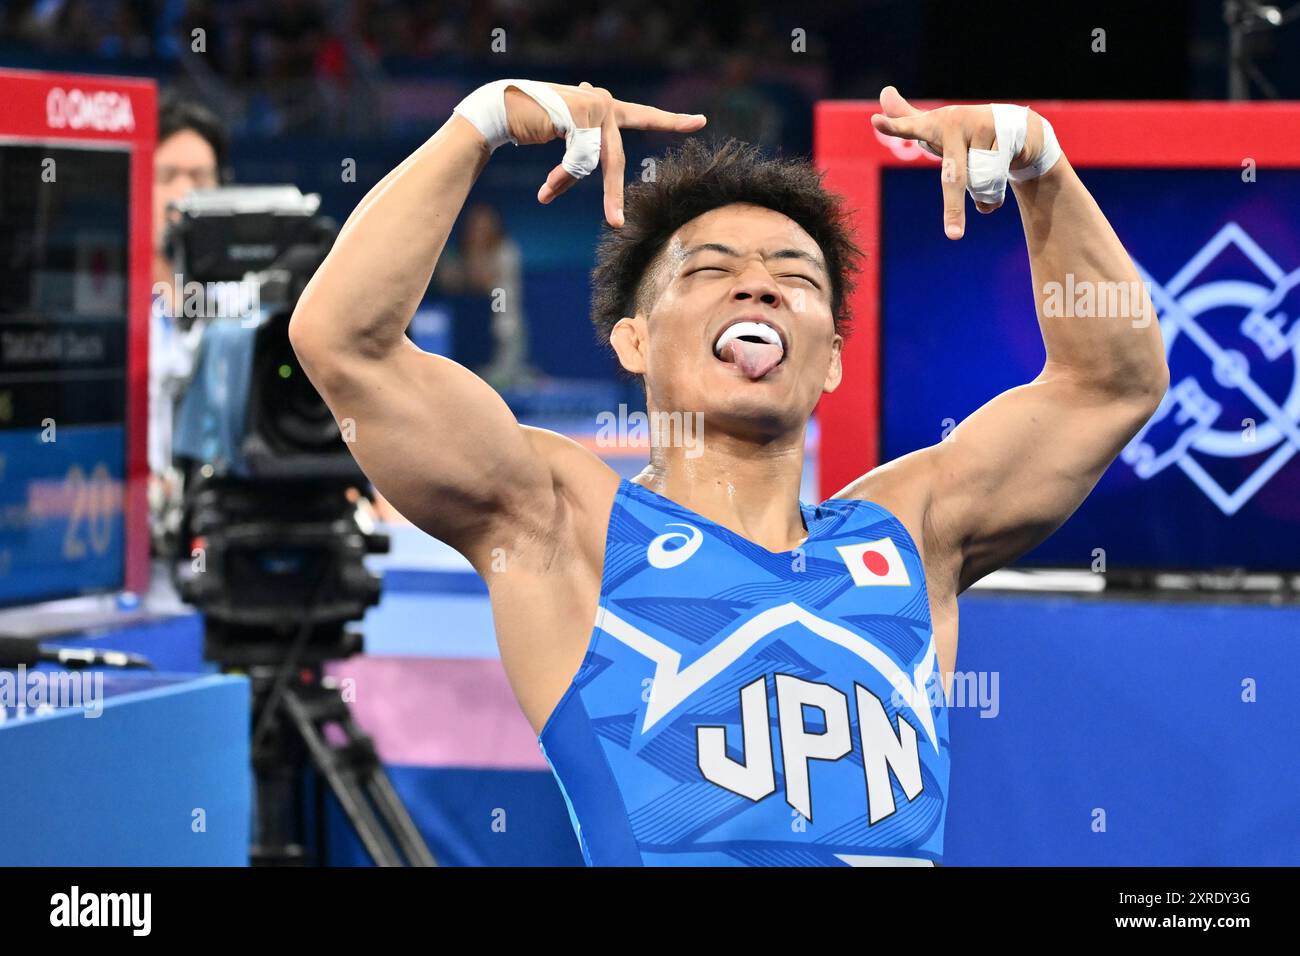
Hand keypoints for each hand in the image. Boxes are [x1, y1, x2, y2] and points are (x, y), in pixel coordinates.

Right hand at [504, 81, 705, 226]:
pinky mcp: (581, 114)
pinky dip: (562, 177)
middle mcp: (605, 102)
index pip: (644, 116)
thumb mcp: (564, 138)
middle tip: (615, 225)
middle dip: (611, 196)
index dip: (672, 121)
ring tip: (547, 193)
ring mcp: (594, 105)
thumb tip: (586, 166)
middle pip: (615, 161)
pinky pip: (579, 161)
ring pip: (595, 164)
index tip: (701, 121)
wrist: (498, 108)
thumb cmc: (529, 121)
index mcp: (605, 106)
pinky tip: (546, 184)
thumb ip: (582, 145)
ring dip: (567, 182)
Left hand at [869, 86, 1044, 239]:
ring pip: (979, 182)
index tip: (876, 122)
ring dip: (984, 191)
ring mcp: (982, 125)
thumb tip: (884, 91)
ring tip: (989, 170)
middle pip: (954, 176)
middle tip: (954, 236)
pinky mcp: (1007, 132)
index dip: (894, 126)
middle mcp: (956, 121)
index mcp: (936, 124)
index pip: (911, 128)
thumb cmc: (966, 134)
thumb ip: (907, 118)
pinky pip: (997, 181)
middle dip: (954, 209)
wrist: (1018, 128)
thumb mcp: (936, 129)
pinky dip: (997, 193)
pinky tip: (1004, 172)